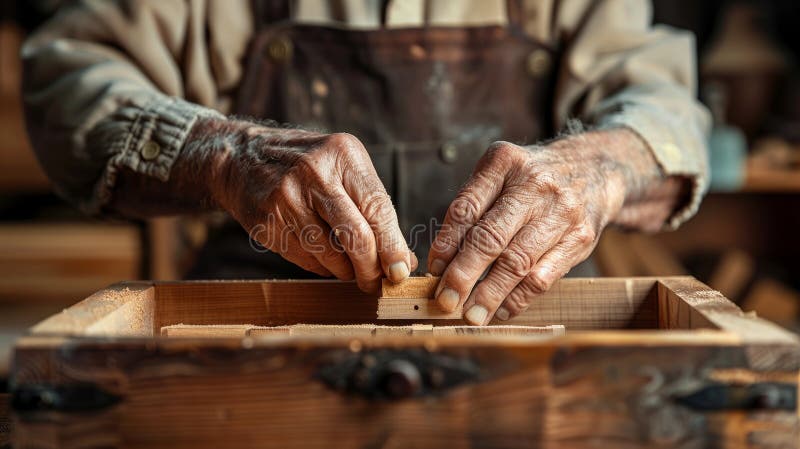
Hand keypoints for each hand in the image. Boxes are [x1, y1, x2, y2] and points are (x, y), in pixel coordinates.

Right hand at [205, 120, 415, 291]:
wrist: (241, 158)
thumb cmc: (308, 167)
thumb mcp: (344, 169)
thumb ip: (374, 209)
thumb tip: (404, 260)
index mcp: (343, 154)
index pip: (377, 208)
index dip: (393, 246)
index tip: (401, 271)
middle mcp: (315, 174)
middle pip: (356, 236)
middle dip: (371, 268)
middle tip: (377, 283)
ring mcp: (287, 199)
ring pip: (330, 255)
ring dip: (346, 271)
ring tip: (350, 268)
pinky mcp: (268, 222)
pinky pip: (306, 259)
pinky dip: (322, 266)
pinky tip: (323, 257)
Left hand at [428, 129, 678, 324]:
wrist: (595, 170)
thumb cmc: (531, 179)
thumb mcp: (500, 173)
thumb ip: (472, 208)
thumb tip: (440, 261)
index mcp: (504, 162)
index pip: (466, 208)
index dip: (445, 244)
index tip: (433, 271)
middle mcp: (534, 184)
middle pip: (490, 237)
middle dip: (463, 275)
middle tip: (445, 301)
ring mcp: (561, 212)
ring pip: (517, 263)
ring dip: (489, 295)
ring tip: (470, 316)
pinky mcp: (580, 239)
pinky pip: (542, 278)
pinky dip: (517, 299)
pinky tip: (500, 310)